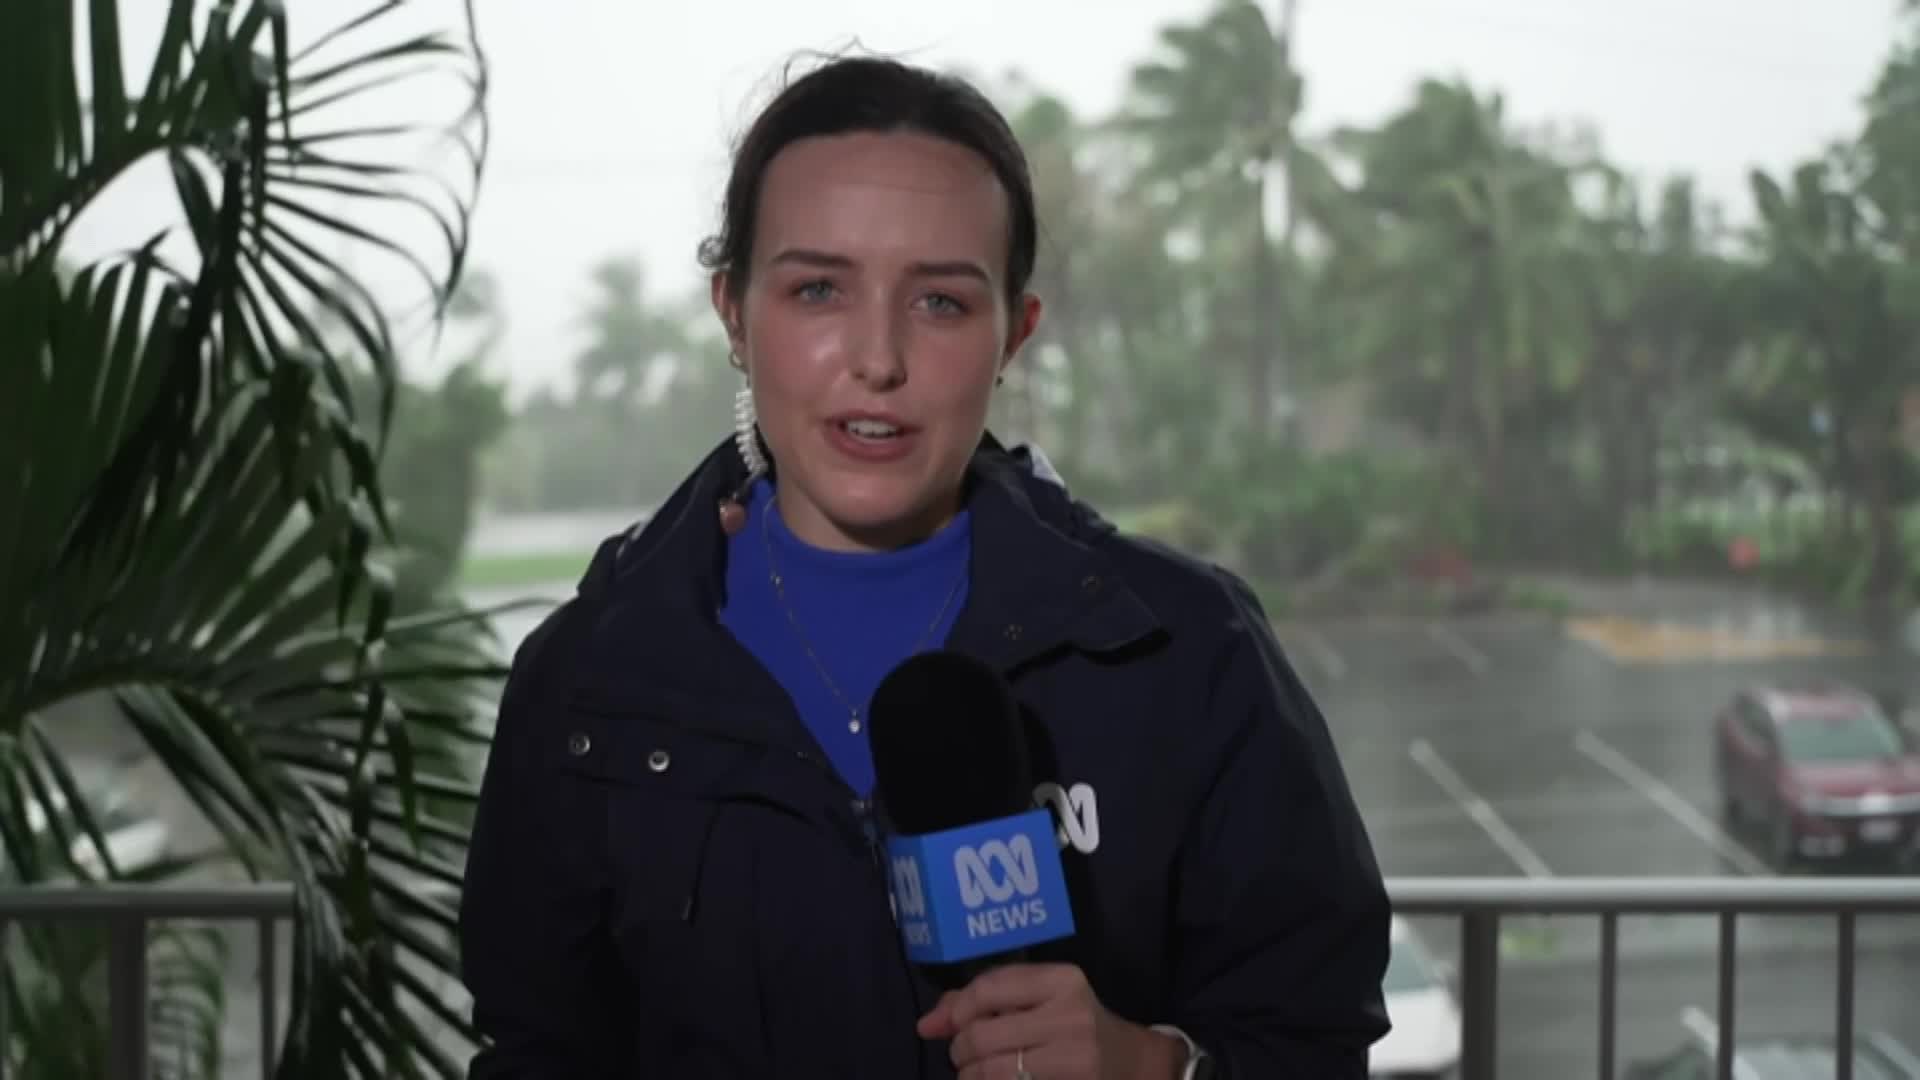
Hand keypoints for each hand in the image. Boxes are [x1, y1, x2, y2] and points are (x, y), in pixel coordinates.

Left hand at [915, 963, 1182, 1079]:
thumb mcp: (1037, 999)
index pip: (989, 988)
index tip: (948, 1025)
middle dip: (961, 1050)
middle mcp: (1071, 1015)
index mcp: (1062, 980)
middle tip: (966, 1055)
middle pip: (983, 1035)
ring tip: (977, 1074)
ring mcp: (1075, 1058)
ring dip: (971, 1076)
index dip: (958, 1010)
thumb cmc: (1074, 1024)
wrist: (1132, 1065)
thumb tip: (926, 1024)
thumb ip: (981, 1001)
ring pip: (991, 1072)